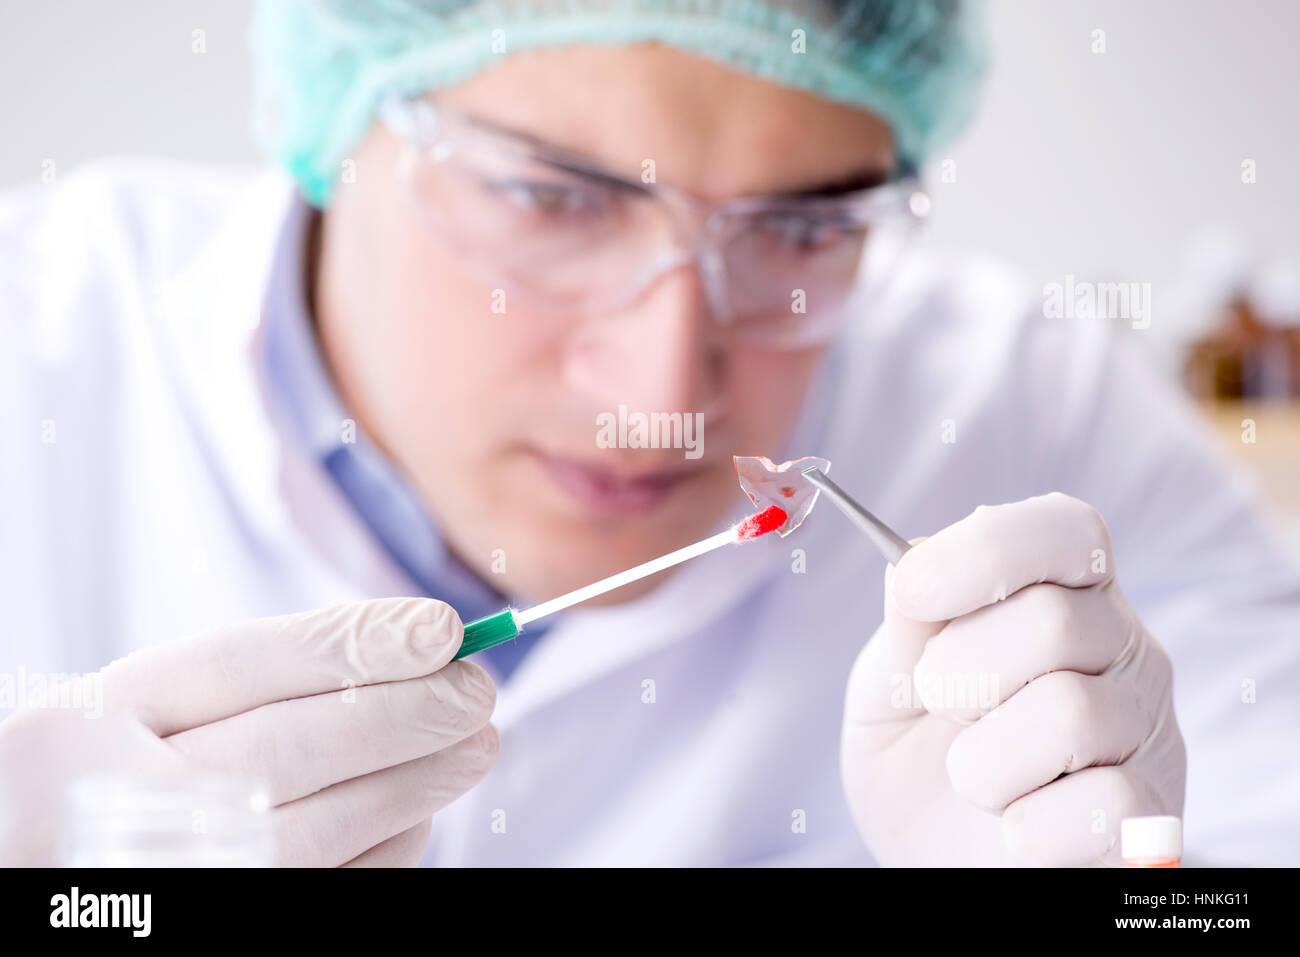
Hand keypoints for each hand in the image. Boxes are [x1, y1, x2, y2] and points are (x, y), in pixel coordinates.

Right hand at [0, 597, 497, 865]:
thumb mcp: (157, 705)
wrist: (51, 861)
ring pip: (311, 831)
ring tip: (474, 742)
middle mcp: (109, 807)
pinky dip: (386, 847)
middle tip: (477, 691)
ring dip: (412, 784)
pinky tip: (418, 810)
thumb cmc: (124, 771)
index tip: (442, 628)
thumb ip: (272, 672)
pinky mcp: (221, 918)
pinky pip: (326, 888)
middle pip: (281, 751)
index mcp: (82, 726)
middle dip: (399, 714)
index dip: (352, 644)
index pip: (235, 666)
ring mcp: (162, 876)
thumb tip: (426, 641)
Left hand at [841, 493, 1185, 865]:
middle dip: (961, 671)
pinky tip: (1014, 823)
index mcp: (1060, 592)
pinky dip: (1028, 823)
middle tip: (944, 707)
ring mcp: (1146, 730)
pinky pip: (1100, 805)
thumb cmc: (918, 754)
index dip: (987, 551)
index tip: (914, 590)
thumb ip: (904, 626)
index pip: (1068, 530)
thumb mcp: (886, 684)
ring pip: (1070, 714)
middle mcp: (1121, 648)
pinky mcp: (1152, 814)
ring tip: (974, 776)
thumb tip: (911, 560)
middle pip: (1054, 623)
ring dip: (982, 759)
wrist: (933, 857)